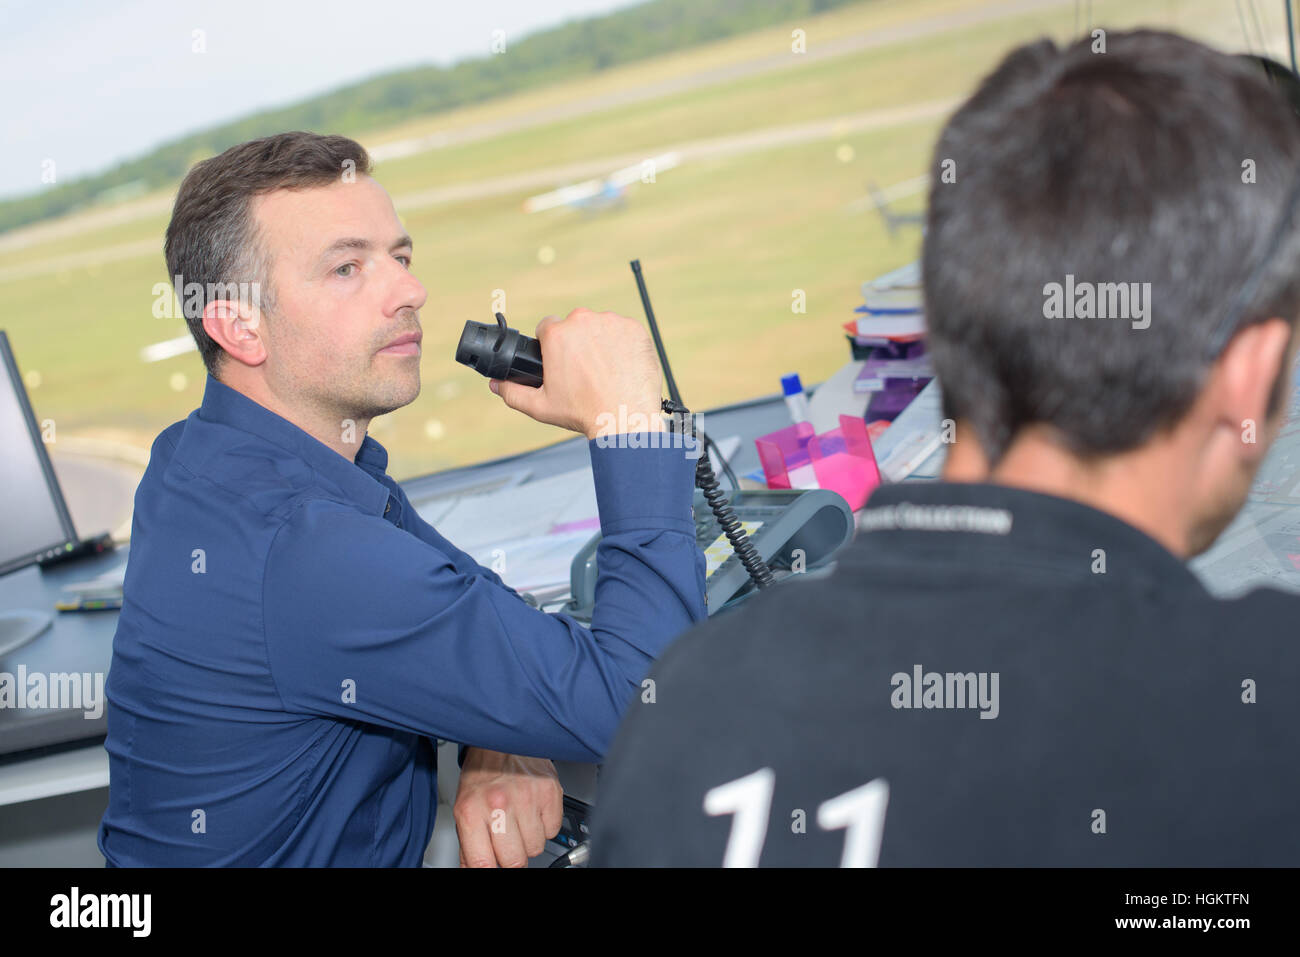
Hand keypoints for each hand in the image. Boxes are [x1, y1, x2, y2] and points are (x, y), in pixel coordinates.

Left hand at [453, 747, 563, 867]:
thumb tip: (475, 870)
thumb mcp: (464, 808)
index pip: (483, 864)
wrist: (504, 737)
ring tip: (520, 819)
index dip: (491, 869)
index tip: (495, 865)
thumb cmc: (482, 772)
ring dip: (529, 840)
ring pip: (536, 847)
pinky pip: (553, 829)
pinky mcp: (550, 791)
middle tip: (507, 842)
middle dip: (512, 856)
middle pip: (515, 861)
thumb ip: (469, 846)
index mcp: (471, 811)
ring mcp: (527, 798)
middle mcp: (499, 804)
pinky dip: (545, 825)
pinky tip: (533, 810)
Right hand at [489, 308, 665, 439]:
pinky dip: (623, 345)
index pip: (547, 327)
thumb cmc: (583, 412)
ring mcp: (612, 322)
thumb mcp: (540, 406)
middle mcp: (583, 321)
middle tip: (584, 370)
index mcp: (557, 334)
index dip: (551, 345)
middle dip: (577, 343)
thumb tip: (496, 384)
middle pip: (574, 325)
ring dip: (600, 342)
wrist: (625, 417)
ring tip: (604, 370)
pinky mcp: (634, 328)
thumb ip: (512, 392)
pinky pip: (624, 331)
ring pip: (600, 327)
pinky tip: (621, 366)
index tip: (560, 360)